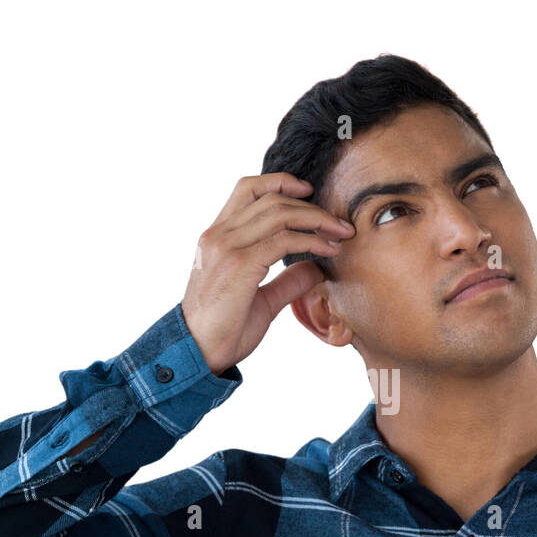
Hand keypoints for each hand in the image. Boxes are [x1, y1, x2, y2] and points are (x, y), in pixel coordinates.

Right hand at [180, 172, 353, 374]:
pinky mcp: (239, 264)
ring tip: (340, 234)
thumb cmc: (223, 330)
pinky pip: (284, 240)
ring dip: (317, 220)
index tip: (308, 192)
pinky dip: (311, 241)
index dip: (280, 182)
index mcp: (217, 236)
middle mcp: (219, 235)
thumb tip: (316, 269)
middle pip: (270, 197)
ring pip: (279, 213)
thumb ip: (287, 281)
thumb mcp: (261, 300)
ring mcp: (226, 247)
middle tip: (339, 223)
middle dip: (311, 206)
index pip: (248, 190)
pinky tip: (327, 250)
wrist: (197, 353)